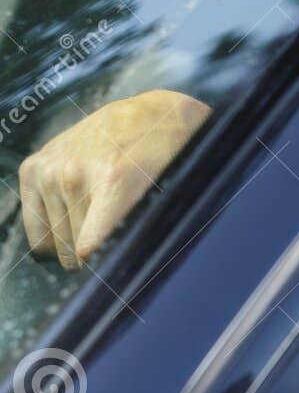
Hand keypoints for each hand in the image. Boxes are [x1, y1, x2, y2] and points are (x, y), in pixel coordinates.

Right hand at [19, 89, 210, 268]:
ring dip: (69, 245)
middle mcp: (74, 176)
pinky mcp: (34, 167)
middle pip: (71, 249)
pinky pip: (33, 222)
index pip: (88, 247)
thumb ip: (145, 229)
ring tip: (93, 230)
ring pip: (52, 239)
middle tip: (107, 248)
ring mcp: (50, 171)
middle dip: (88, 258)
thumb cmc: (167, 158)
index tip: (110, 277)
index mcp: (112, 183)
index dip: (101, 268)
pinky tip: (69, 227)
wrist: (150, 115)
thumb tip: (129, 269)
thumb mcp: (169, 193)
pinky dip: (49, 232)